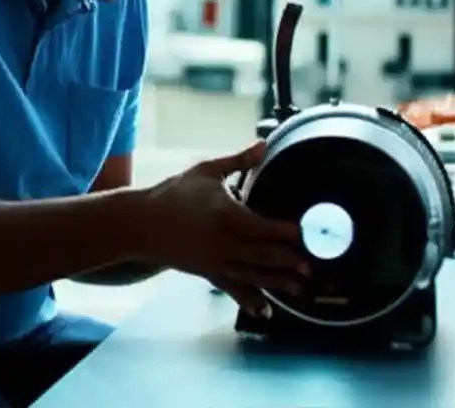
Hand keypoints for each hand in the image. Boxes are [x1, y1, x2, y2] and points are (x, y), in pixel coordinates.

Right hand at [139, 141, 308, 316]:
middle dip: (289, 262)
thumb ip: (239, 161)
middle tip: (312, 267)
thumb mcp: (206, 171)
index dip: (285, 232)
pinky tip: (264, 311)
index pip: (262, 226)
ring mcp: (216, 261)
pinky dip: (249, 301)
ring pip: (253, 275)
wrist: (141, 224)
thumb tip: (264, 143)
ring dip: (278, 283)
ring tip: (302, 289)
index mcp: (225, 215)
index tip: (305, 233)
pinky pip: (233, 289)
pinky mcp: (208, 274)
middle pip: (263, 255)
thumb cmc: (174, 193)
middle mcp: (223, 242)